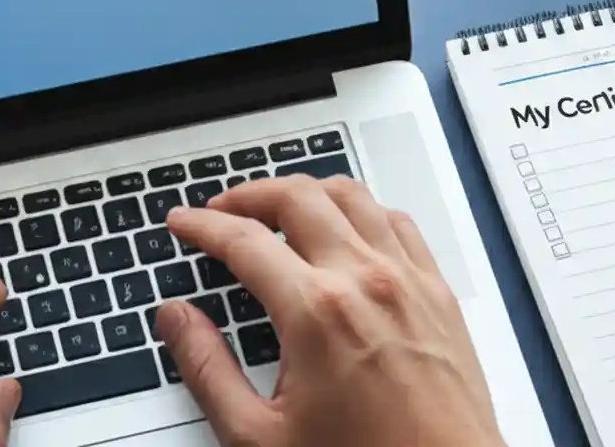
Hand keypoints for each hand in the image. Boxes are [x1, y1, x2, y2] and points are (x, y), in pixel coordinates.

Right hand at [159, 176, 502, 446]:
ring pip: (351, 195)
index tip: (183, 223)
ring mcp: (408, 281)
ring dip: (305, 192)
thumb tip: (176, 318)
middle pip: (297, 197)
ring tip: (276, 209)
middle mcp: (365, 281)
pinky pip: (398, 222)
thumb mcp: (258, 436)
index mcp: (316, 313)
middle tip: (222, 212)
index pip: (243, 239)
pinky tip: (346, 227)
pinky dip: (361, 210)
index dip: (203, 225)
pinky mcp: (438, 294)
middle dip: (249, 194)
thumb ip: (207, 368)